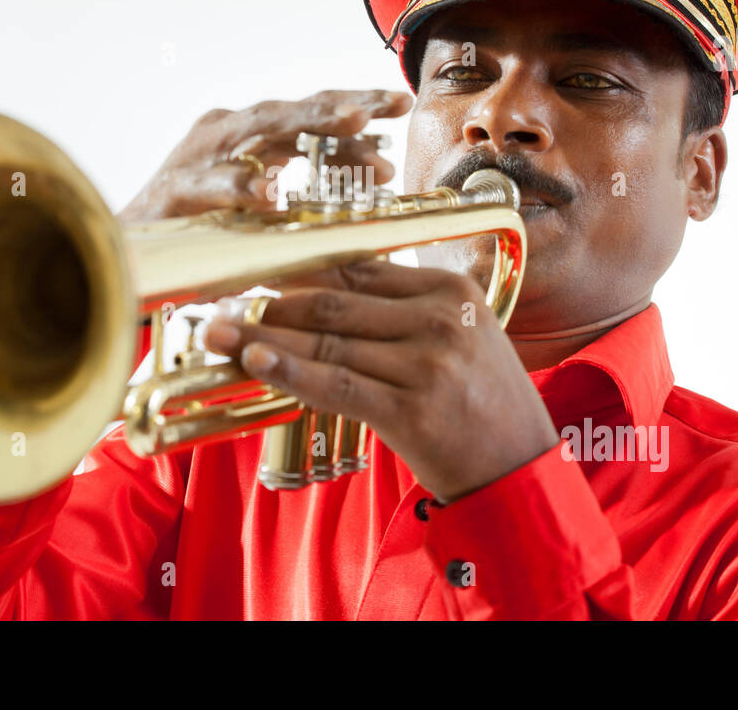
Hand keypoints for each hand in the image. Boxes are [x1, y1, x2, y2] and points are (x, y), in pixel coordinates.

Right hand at [116, 90, 412, 222]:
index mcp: (250, 133)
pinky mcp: (175, 191)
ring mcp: (199, 156)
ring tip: (352, 126)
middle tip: (390, 108)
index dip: (357, 104)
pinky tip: (271, 195)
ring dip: (307, 129)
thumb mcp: (267, 203)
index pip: (311, 110)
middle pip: (294, 111)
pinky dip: (242, 188)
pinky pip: (213, 186)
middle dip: (345, 106)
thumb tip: (377, 174)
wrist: (131, 255)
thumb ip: (312, 185)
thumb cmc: (204, 229)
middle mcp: (226, 132)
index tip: (401, 105)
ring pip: (259, 133)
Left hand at [203, 260, 562, 502]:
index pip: (356, 267)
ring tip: (219, 333)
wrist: (518, 468)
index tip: (253, 271)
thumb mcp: (458, 336)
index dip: (297, 268)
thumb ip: (400, 308)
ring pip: (327, 343)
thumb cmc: (479, 401)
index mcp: (450, 291)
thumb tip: (316, 290)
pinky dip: (290, 372)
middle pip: (333, 303)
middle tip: (219, 302)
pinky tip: (255, 361)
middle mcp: (441, 320)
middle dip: (268, 302)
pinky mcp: (413, 410)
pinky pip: (337, 386)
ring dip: (264, 337)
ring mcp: (428, 364)